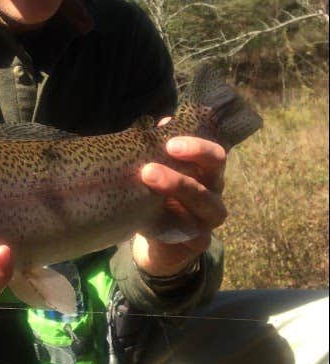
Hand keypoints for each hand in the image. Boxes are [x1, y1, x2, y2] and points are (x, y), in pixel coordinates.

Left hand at [134, 130, 226, 277]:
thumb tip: (164, 122)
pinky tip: (149, 216)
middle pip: (216, 170)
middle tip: (157, 157)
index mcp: (205, 171)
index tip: (169, 143)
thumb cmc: (158, 197)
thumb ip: (160, 148)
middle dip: (191, 159)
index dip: (196, 146)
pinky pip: (194, 233)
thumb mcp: (157, 171)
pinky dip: (173, 223)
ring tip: (147, 176)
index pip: (213, 153)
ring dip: (178, 186)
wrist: (157, 242)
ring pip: (205, 201)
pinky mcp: (200, 242)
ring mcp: (210, 218)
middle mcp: (213, 191)